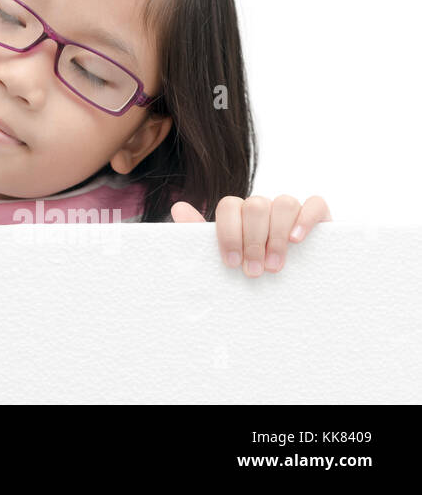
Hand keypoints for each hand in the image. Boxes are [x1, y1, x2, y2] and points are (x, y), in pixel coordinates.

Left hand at [171, 194, 331, 277]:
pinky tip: (298, 240)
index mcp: (239, 213)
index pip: (229, 205)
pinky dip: (306, 219)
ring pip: (283, 203)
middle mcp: (264, 208)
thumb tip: (177, 207)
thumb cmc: (250, 272)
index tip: (231, 263)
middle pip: (255, 205)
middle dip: (252, 240)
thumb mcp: (224, 258)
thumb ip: (200, 235)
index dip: (229, 232)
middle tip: (254, 272)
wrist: (291, 294)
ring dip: (277, 236)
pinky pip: (315, 204)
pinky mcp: (319, 217)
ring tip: (275, 266)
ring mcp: (291, 211)